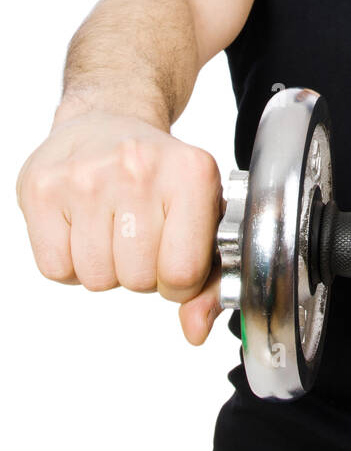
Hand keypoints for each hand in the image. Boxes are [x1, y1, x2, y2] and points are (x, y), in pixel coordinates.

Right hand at [16, 111, 225, 345]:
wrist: (106, 119)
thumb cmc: (158, 174)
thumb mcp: (201, 212)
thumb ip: (208, 279)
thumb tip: (195, 330)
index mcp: (192, 172)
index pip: (184, 272)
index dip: (178, 281)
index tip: (173, 257)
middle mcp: (139, 169)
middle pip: (138, 280)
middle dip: (141, 271)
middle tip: (139, 233)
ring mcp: (86, 177)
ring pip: (97, 280)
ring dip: (105, 267)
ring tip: (110, 226)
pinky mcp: (42, 189)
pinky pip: (56, 270)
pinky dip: (69, 262)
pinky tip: (81, 225)